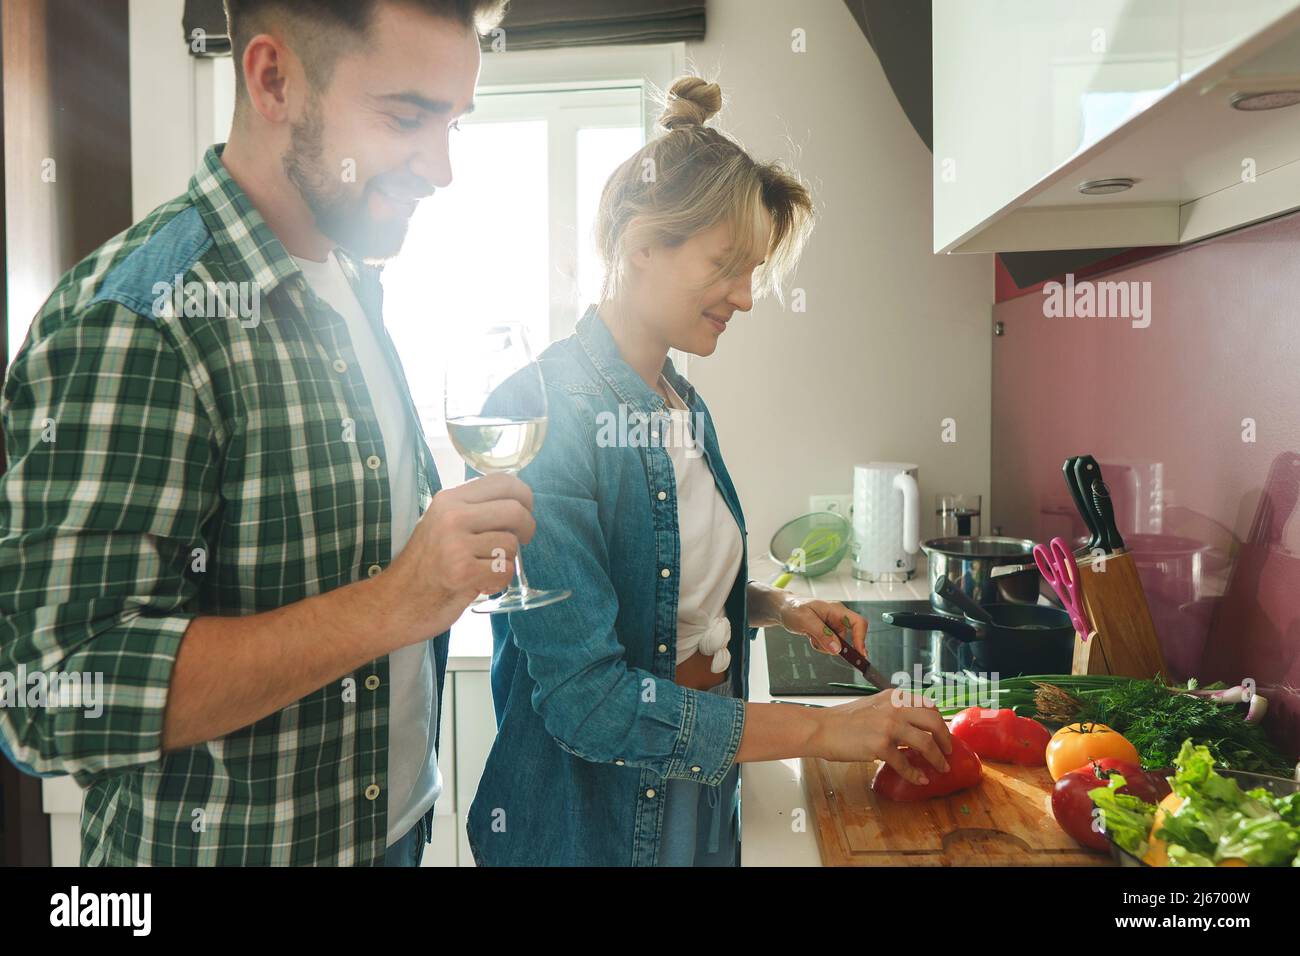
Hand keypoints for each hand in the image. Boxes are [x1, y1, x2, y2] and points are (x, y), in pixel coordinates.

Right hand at [380, 473, 536, 640]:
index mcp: (449, 499)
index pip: (503, 481)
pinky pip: (504, 571)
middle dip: (527, 528)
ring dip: (506, 561)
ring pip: (511, 545)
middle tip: (521, 541)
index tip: (525, 511)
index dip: (524, 495)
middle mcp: (451, 516)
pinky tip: (481, 584)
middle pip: (514, 511)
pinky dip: (499, 582)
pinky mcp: (461, 572)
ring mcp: (455, 544)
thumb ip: (473, 509)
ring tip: (484, 568)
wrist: (396, 601)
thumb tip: (518, 502)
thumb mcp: (443, 523)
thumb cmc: (426, 564)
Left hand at [777, 597, 866, 655]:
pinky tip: (810, 636)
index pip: (858, 623)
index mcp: (837, 610)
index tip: (859, 654)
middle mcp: (837, 617)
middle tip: (816, 641)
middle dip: (832, 645)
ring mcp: (833, 625)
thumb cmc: (793, 607)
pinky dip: (820, 645)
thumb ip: (822, 634)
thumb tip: (837, 649)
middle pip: (846, 639)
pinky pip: (829, 645)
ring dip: (823, 645)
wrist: (783, 608)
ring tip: (810, 634)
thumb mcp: (806, 620)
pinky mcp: (827, 632)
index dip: (861, 639)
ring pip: (836, 645)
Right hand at [811, 691, 952, 783]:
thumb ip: (893, 711)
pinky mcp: (880, 745)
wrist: (822, 728)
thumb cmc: (843, 720)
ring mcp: (889, 726)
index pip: (929, 706)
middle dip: (946, 740)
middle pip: (934, 722)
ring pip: (926, 743)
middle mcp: (895, 707)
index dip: (940, 722)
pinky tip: (919, 779)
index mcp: (894, 696)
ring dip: (937, 759)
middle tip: (948, 752)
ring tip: (941, 768)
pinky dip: (915, 774)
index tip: (944, 735)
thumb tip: (913, 728)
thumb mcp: (873, 706)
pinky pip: (905, 762)